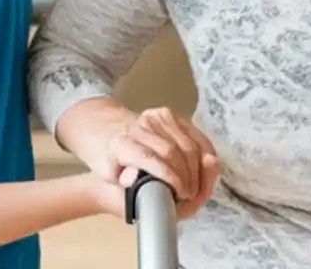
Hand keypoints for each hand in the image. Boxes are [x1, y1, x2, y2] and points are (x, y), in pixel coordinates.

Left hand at [104, 107, 219, 208]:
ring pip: (188, 145)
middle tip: (192, 196)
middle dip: (188, 177)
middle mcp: (139, 126)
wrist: (106, 129)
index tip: (181, 195)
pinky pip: (195, 136)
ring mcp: (156, 118)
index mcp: (122, 144)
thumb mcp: (108, 178)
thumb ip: (124, 184)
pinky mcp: (169, 114)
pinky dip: (204, 154)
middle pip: (174, 152)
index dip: (171, 179)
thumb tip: (138, 179)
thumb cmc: (109, 159)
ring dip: (199, 168)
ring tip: (197, 186)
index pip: (151, 159)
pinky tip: (203, 169)